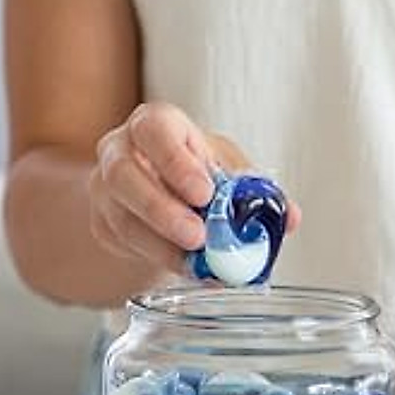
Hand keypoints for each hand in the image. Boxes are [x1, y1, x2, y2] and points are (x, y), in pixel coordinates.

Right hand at [89, 103, 297, 279]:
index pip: (154, 130)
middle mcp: (120, 152)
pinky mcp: (104, 225)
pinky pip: (126, 245)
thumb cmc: (196, 169)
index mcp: (154, 125)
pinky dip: (161, 260)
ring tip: (197, 263)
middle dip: (161, 208)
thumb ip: (257, 189)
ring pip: (121, 217)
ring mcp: (107, 190)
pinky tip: (190, 270)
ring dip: (161, 244)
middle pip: (124, 174)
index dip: (175, 161)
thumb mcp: (228, 168)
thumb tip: (289, 218)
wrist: (160, 191)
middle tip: (198, 235)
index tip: (204, 193)